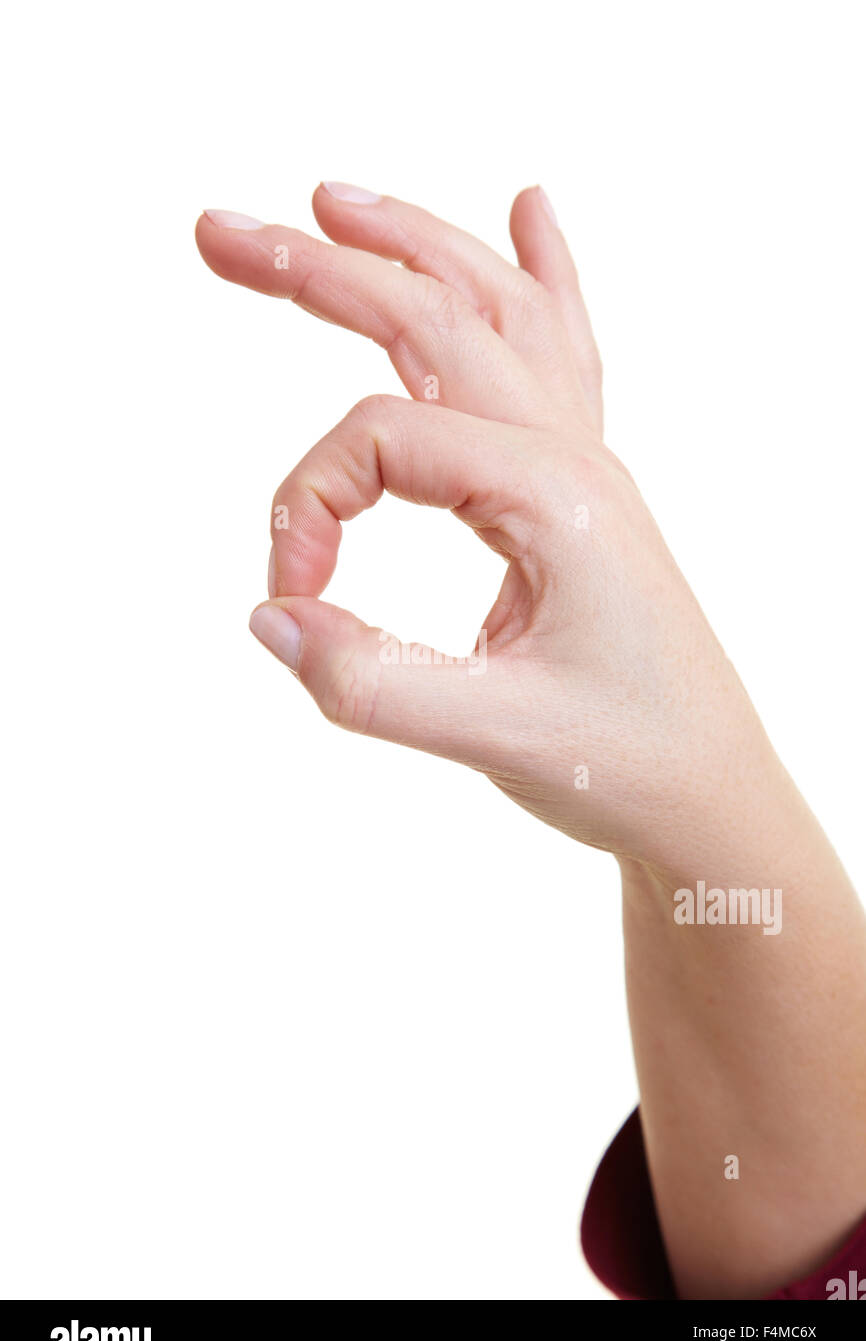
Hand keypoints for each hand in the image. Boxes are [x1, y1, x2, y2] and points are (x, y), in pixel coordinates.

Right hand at [195, 186, 774, 873]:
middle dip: (320, 268)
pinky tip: (531, 213)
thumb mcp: (496, 736)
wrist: (712, 796)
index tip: (288, 597)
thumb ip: (371, 682)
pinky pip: (558, 353)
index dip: (307, 503)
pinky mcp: (578, 492)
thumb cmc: (627, 764)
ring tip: (332, 200)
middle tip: (215, 233)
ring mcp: (582, 465)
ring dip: (410, 246)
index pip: (383, 440)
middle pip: (432, 317)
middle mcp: (569, 456)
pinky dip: (536, 278)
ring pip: (491, 315)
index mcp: (551, 493)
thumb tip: (267, 619)